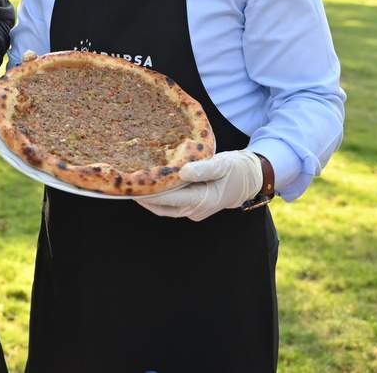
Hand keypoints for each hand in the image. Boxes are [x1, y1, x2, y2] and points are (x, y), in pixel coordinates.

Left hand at [135, 150, 263, 221]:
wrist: (249, 178)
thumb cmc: (236, 169)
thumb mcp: (222, 165)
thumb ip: (203, 169)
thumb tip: (182, 172)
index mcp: (203, 201)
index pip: (170, 200)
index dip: (151, 194)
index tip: (135, 187)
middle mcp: (196, 210)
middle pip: (163, 207)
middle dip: (145, 198)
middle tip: (127, 185)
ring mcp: (193, 210)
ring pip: (165, 208)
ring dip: (150, 198)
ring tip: (135, 184)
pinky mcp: (192, 205)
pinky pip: (171, 204)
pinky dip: (160, 196)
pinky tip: (151, 184)